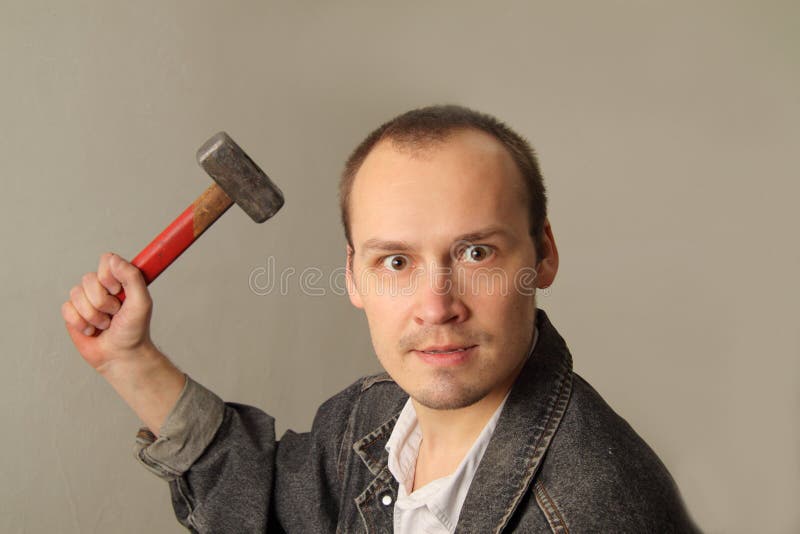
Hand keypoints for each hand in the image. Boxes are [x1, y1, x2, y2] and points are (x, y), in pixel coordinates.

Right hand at [62, 253, 153, 371]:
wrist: (121, 355)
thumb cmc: (134, 331)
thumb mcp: (141, 302)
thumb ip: (132, 277)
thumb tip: (114, 259)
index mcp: (120, 280)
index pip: (106, 260)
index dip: (108, 276)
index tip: (117, 291)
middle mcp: (101, 287)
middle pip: (88, 279)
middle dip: (102, 301)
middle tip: (115, 313)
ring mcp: (86, 299)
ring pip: (76, 294)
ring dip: (93, 315)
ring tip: (105, 324)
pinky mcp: (73, 313)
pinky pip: (67, 308)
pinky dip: (81, 322)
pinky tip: (92, 330)